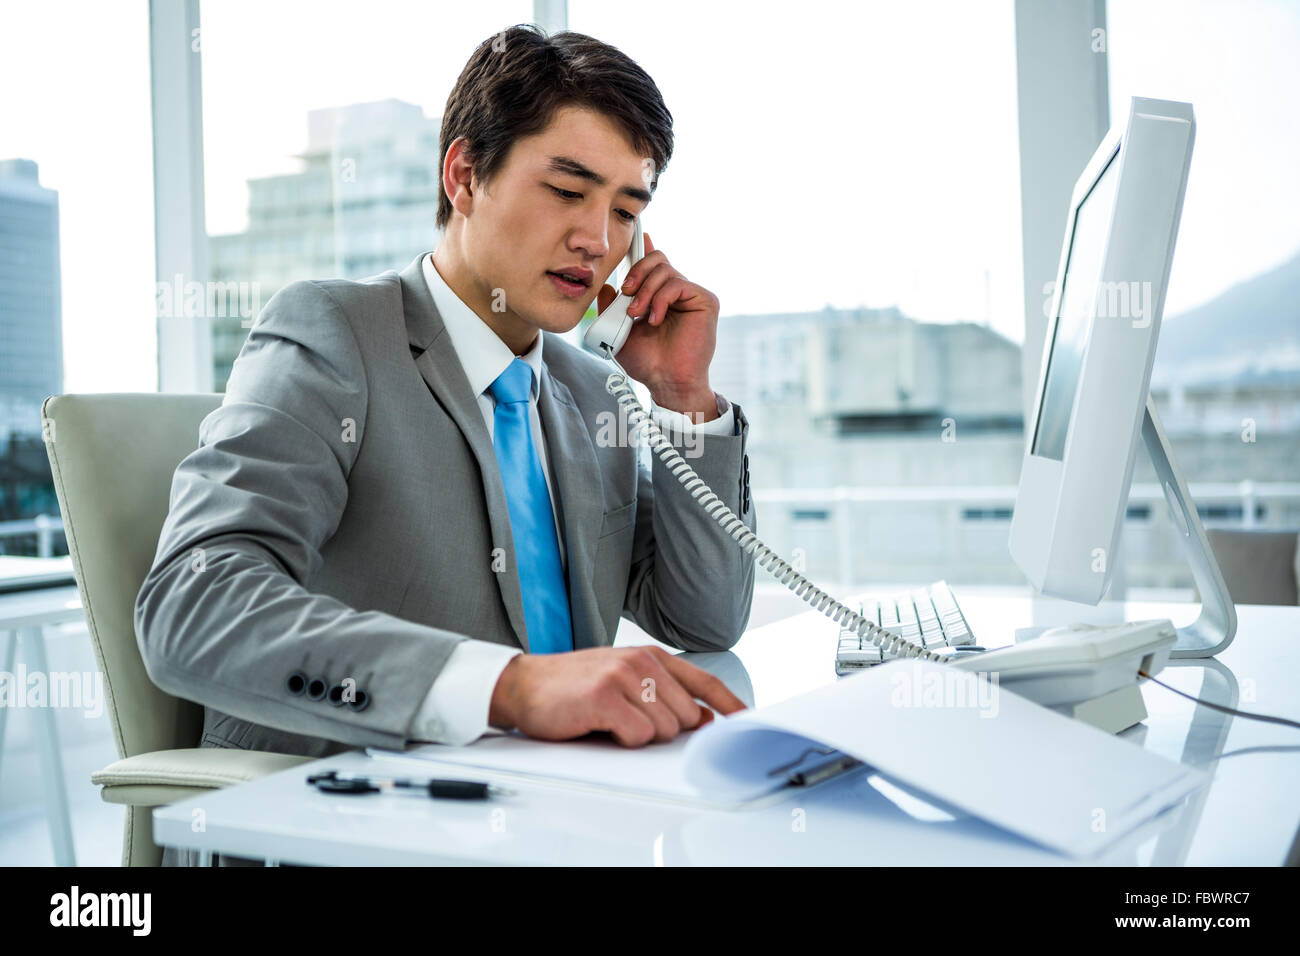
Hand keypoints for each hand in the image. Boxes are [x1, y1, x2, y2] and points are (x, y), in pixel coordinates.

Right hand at [488, 645, 746, 746]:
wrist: (524, 684)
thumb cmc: (573, 687)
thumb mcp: (623, 680)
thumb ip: (664, 693)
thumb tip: (704, 718)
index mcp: (650, 656)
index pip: (705, 682)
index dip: (730, 705)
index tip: (748, 722)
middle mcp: (641, 661)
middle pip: (688, 717)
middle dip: (665, 730)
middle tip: (631, 723)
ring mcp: (623, 676)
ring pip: (664, 729)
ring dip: (639, 736)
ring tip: (611, 722)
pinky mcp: (604, 697)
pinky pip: (637, 736)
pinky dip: (621, 740)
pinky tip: (601, 726)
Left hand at [594, 232, 720, 420]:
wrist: (665, 382)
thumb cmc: (646, 361)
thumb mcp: (618, 330)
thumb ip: (612, 307)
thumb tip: (608, 285)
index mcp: (659, 295)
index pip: (652, 262)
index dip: (642, 248)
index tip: (634, 238)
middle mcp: (677, 292)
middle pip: (657, 258)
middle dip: (636, 271)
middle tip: (626, 293)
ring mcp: (691, 295)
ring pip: (665, 270)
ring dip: (645, 290)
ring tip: (637, 314)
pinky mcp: (705, 300)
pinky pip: (677, 283)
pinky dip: (660, 299)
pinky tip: (654, 319)